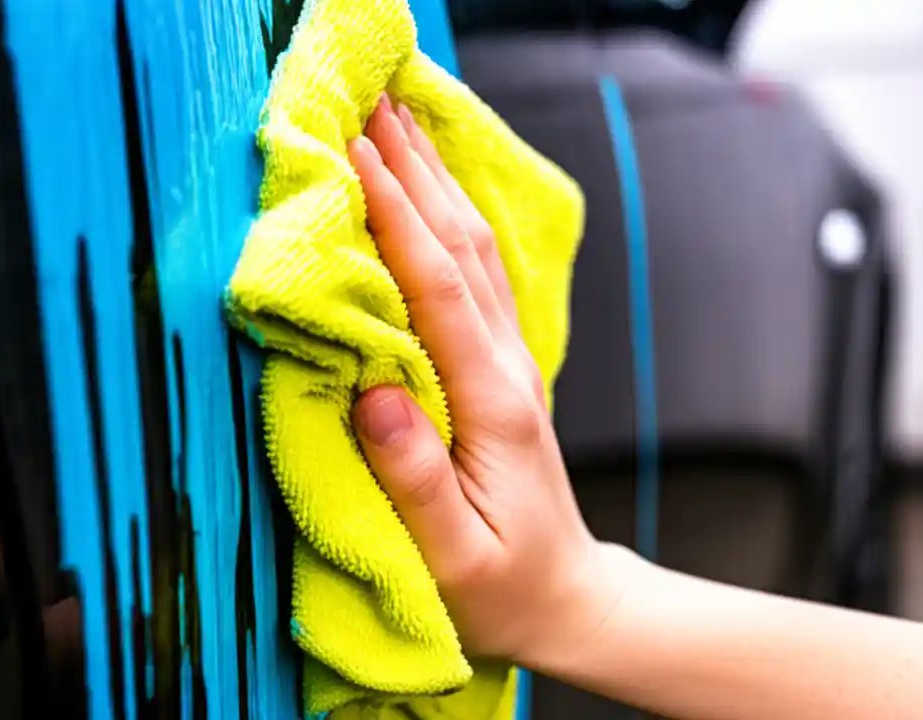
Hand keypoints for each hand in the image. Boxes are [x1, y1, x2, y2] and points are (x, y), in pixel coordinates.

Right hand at [348, 94, 619, 666]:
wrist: (568, 598)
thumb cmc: (500, 589)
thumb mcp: (452, 556)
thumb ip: (415, 480)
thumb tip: (375, 394)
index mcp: (491, 401)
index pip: (437, 286)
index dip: (395, 214)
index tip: (355, 151)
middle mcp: (506, 366)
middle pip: (460, 245)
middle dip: (415, 169)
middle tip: (370, 101)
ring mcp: (510, 362)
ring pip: (474, 249)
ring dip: (436, 180)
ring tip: (397, 120)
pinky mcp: (503, 368)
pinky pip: (477, 273)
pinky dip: (450, 217)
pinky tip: (432, 193)